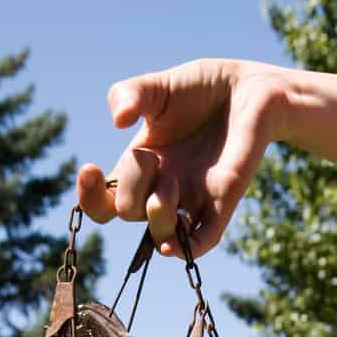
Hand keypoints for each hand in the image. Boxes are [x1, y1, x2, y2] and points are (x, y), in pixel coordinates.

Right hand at [76, 58, 289, 258]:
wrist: (245, 88)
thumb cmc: (198, 89)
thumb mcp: (155, 87)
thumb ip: (129, 94)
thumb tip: (119, 120)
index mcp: (139, 167)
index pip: (105, 202)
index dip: (91, 197)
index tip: (91, 169)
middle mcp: (161, 188)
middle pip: (129, 212)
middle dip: (132, 188)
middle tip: (154, 157)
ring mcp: (191, 197)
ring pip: (162, 234)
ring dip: (157, 213)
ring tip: (170, 181)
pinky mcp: (222, 200)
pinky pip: (203, 239)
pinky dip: (188, 248)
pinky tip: (175, 247)